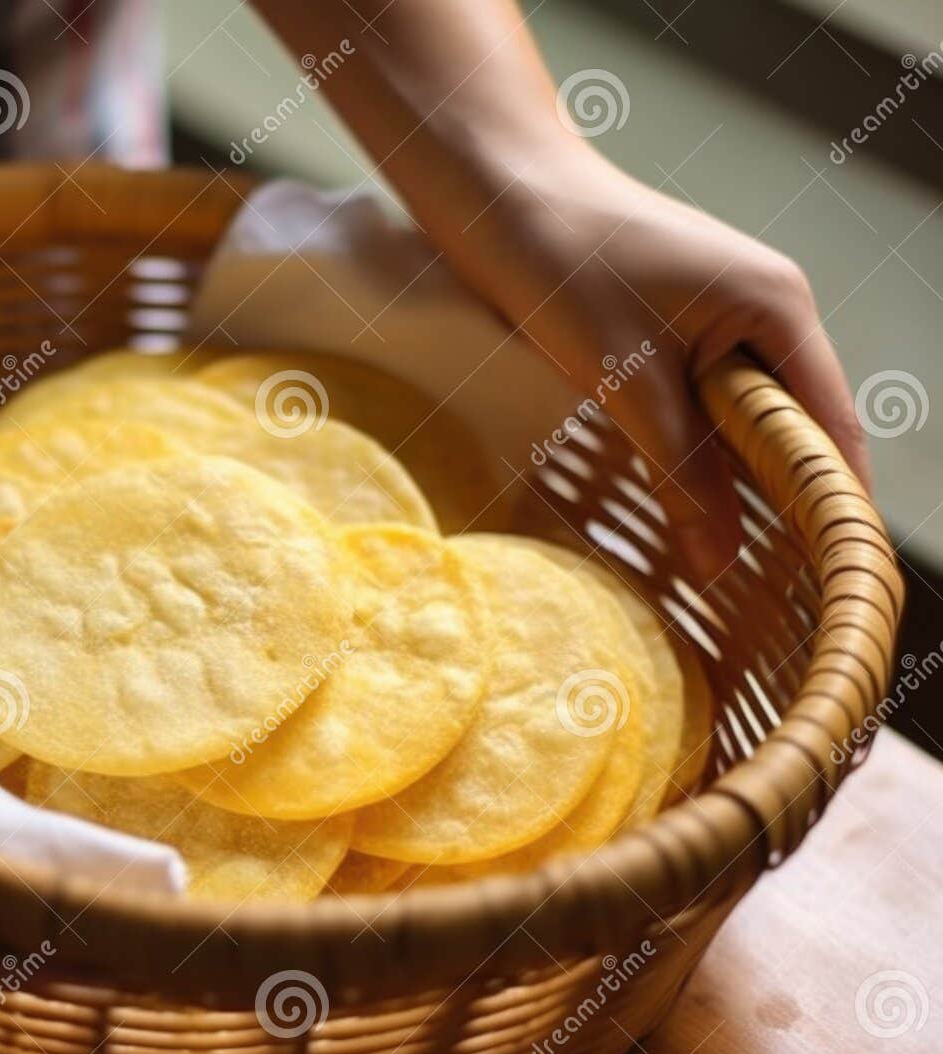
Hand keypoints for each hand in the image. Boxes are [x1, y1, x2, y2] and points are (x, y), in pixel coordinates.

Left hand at [425, 145, 870, 574]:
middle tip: (759, 587)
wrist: (500, 192)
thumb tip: (719, 563)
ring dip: (726, 479)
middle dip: (775, 502)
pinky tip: (672, 497)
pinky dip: (689, 448)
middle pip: (791, 426)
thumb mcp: (626, 383)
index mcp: (778, 308)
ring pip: (740, 418)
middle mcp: (767, 308)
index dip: (828, 503)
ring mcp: (722, 314)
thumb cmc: (563, 265)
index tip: (820, 577)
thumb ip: (681, 472)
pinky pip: (700, 401)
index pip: (830, 426)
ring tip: (717, 559)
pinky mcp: (676, 324)